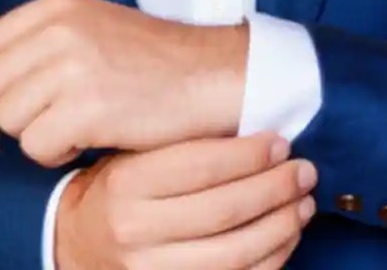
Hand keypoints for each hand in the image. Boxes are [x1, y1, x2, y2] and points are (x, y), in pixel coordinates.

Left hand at [0, 0, 247, 166]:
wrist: (217, 77)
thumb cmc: (158, 63)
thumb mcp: (96, 26)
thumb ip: (44, 41)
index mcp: (60, 6)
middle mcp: (61, 31)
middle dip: (13, 114)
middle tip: (52, 121)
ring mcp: (73, 68)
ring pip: (10, 121)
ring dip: (38, 135)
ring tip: (79, 127)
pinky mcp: (88, 108)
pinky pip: (35, 147)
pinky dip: (58, 155)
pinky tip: (90, 141)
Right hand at [57, 134, 317, 269]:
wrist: (81, 242)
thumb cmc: (123, 187)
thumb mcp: (138, 154)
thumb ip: (186, 142)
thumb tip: (262, 129)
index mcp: (125, 184)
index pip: (201, 166)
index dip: (250, 155)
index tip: (282, 142)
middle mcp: (133, 230)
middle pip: (224, 211)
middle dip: (276, 188)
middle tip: (305, 171)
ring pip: (235, 253)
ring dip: (281, 226)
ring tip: (304, 203)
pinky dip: (272, 257)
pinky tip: (288, 234)